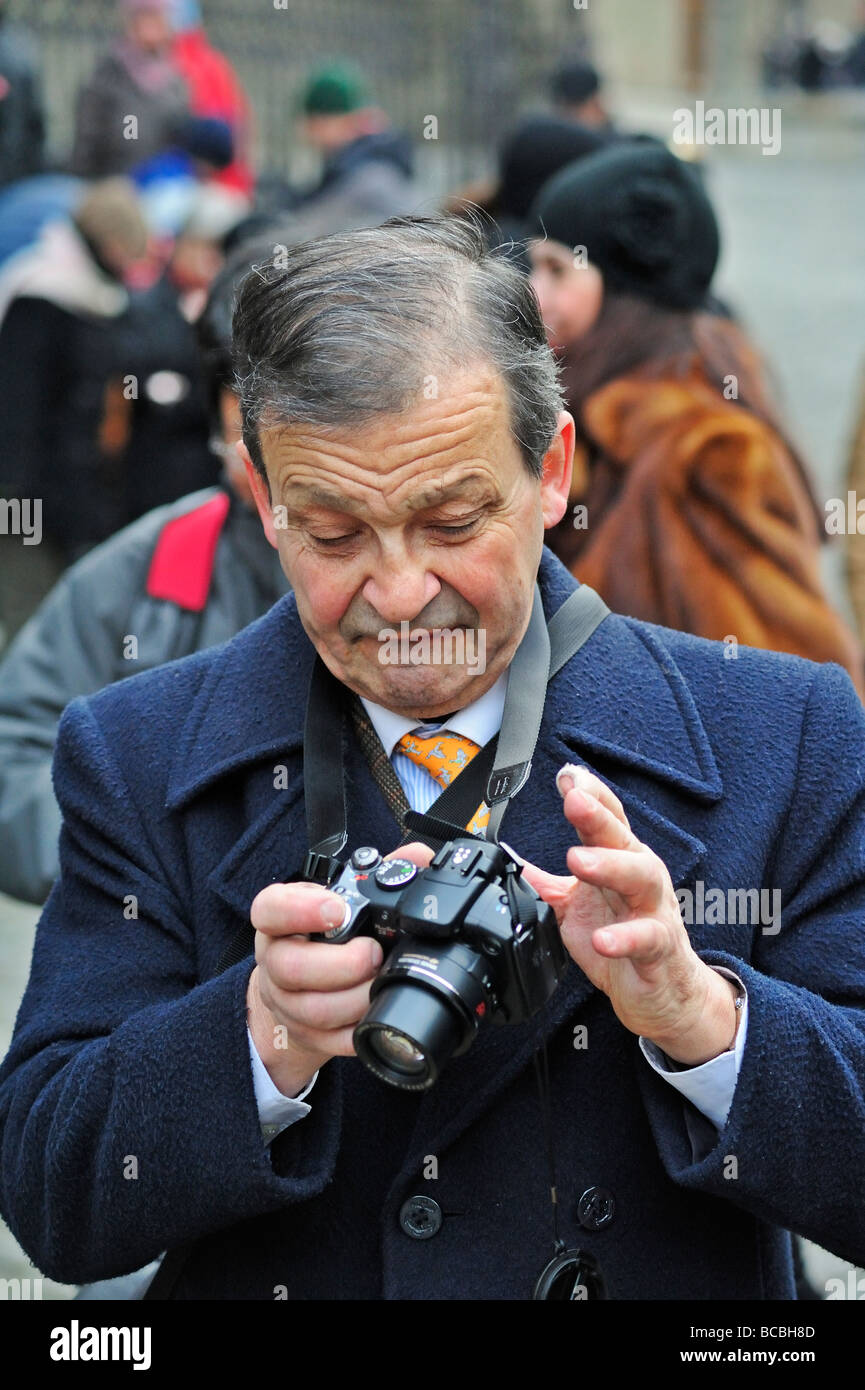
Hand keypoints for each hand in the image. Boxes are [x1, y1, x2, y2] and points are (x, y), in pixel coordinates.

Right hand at [246, 844, 432, 1096]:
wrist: (300, 985)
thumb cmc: (323, 934)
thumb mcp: (339, 897)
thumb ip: (376, 874)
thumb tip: (419, 857)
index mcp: (278, 920)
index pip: (270, 909)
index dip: (300, 910)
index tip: (336, 907)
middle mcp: (274, 960)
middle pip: (290, 967)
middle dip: (340, 964)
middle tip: (373, 952)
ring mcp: (286, 1002)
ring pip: (313, 1010)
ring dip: (356, 998)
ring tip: (381, 981)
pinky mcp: (305, 1035)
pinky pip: (331, 1042)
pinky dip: (361, 1030)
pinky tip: (379, 1011)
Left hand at [519, 765, 739, 1065]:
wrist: (662, 993)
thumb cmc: (622, 941)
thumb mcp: (574, 908)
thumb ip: (545, 884)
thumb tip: (507, 862)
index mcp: (618, 861)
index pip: (607, 818)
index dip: (589, 794)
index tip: (567, 776)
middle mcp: (640, 877)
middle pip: (622, 838)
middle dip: (598, 816)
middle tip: (573, 801)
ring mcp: (653, 911)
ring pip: (641, 878)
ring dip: (610, 866)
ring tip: (578, 861)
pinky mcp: (659, 948)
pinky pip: (645, 939)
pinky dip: (624, 938)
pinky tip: (604, 939)